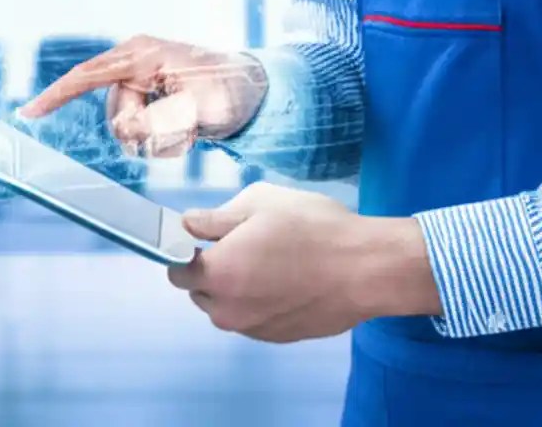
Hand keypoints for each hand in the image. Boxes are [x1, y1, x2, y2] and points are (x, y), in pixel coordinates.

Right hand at [19, 35, 267, 156]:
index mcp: (142, 55)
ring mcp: (142, 80)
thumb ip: (158, 120)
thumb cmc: (233, 92)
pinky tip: (186, 130)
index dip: (56, 95)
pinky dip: (161, 138)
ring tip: (189, 131)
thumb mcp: (198, 109)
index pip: (88, 75)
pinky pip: (139, 129)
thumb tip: (127, 131)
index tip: (28, 112)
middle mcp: (136, 63)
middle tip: (183, 132)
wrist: (256, 93)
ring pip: (125, 127)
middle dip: (143, 132)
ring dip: (155, 138)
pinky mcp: (149, 97)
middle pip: (114, 114)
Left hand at [167, 183, 442, 342]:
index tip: (203, 237)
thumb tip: (188, 224)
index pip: (175, 268)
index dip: (184, 249)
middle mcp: (228, 310)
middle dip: (211, 268)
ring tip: (270, 259)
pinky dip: (259, 300)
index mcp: (216, 274)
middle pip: (200, 289)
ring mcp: (252, 328)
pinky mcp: (275, 337)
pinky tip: (286, 278)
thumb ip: (215, 218)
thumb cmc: (314, 230)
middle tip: (243, 242)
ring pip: (227, 305)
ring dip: (236, 286)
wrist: (367, 269)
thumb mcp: (259, 204)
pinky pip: (252, 316)